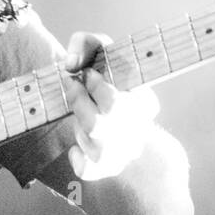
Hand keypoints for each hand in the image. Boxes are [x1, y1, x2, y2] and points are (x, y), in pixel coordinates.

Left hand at [62, 31, 159, 180]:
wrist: (114, 109)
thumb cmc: (108, 75)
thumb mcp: (103, 51)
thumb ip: (86, 43)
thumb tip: (70, 64)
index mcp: (144, 104)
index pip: (115, 103)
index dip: (95, 86)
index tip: (87, 73)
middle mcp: (137, 131)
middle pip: (97, 125)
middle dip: (78, 102)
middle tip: (72, 85)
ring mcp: (123, 152)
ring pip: (91, 145)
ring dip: (78, 125)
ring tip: (80, 112)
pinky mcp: (107, 167)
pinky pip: (88, 171)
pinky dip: (78, 159)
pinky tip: (76, 147)